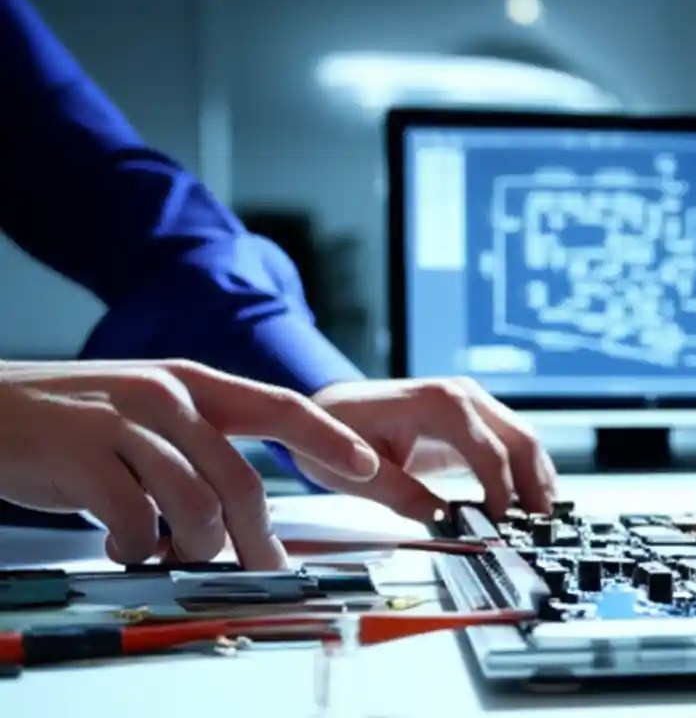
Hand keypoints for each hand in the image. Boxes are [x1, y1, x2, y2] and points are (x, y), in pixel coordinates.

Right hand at [0, 360, 379, 568]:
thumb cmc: (68, 418)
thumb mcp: (143, 409)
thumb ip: (198, 443)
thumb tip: (245, 509)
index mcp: (190, 383)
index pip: (280, 408)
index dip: (331, 439)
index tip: (371, 467)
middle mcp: (166, 397)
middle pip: (243, 481)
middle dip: (258, 539)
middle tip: (263, 569)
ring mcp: (125, 424)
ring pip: (195, 508)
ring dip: (189, 546)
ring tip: (161, 547)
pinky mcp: (83, 456)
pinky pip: (137, 524)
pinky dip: (135, 547)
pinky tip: (116, 540)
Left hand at [292, 378, 556, 520]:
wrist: (331, 406)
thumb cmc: (338, 431)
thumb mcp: (356, 470)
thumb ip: (399, 493)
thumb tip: (442, 518)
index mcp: (440, 404)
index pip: (492, 451)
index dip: (503, 493)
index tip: (502, 526)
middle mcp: (464, 396)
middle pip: (522, 440)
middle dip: (536, 486)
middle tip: (541, 527)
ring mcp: (472, 404)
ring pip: (524, 439)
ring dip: (537, 478)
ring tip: (540, 519)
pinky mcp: (471, 419)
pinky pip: (509, 443)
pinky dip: (523, 471)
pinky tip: (525, 501)